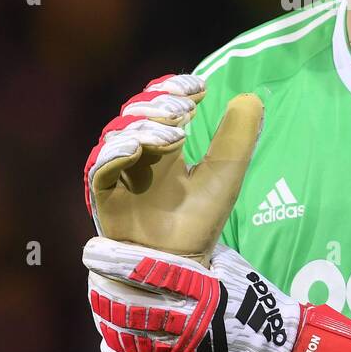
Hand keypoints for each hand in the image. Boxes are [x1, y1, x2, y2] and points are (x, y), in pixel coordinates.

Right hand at [82, 73, 262, 265]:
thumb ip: (238, 139)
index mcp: (163, 144)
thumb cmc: (199, 220)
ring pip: (117, 133)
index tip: (198, 88)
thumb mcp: (226, 174)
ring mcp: (119, 172)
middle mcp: (138, 153)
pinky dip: (115, 152)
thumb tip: (250, 98)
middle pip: (134, 111)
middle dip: (160, 103)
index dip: (173, 87)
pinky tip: (136, 149)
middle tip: (186, 110)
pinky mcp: (104, 195)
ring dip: (144, 126)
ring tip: (176, 135)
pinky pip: (99, 166)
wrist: (181, 264)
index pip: (158, 101)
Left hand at [85, 237, 350, 351]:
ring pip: (126, 336)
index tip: (91, 249)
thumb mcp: (231, 264)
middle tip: (92, 278)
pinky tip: (107, 342)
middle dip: (100, 290)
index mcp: (200, 286)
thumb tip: (169, 230)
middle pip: (127, 305)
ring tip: (97, 306)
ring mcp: (182, 350)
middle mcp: (187, 318)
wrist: (277, 349)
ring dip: (104, 320)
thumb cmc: (254, 299)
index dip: (113, 260)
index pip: (145, 270)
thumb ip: (198, 250)